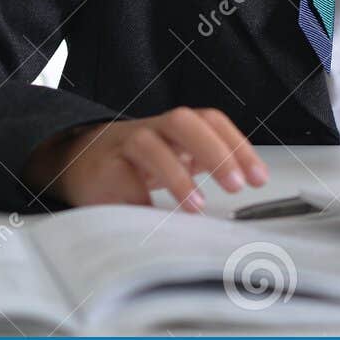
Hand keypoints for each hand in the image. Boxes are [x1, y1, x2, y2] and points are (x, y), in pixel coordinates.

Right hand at [23, 107, 269, 212]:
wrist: (80, 161)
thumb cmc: (140, 162)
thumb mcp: (178, 155)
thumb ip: (205, 162)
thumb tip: (246, 185)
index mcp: (180, 124)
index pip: (214, 122)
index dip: (238, 146)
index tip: (259, 178)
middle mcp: (156, 127)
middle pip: (186, 123)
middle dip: (215, 152)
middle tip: (236, 185)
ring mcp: (126, 143)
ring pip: (152, 147)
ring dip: (177, 177)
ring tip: (198, 206)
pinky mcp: (103, 167)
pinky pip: (122, 179)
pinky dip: (140, 199)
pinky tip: (155, 217)